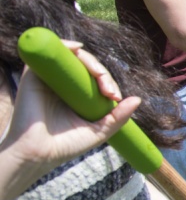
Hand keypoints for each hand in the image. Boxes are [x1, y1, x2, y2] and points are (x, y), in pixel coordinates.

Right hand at [3, 42, 139, 172]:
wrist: (38, 154)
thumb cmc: (66, 146)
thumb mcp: (99, 131)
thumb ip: (118, 117)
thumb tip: (137, 99)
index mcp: (76, 95)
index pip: (96, 79)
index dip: (108, 82)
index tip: (115, 97)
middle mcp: (62, 84)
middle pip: (86, 66)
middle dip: (102, 73)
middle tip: (109, 91)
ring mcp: (49, 79)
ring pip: (72, 57)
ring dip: (89, 60)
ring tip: (99, 75)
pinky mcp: (34, 75)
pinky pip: (51, 53)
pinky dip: (65, 46)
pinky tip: (78, 49)